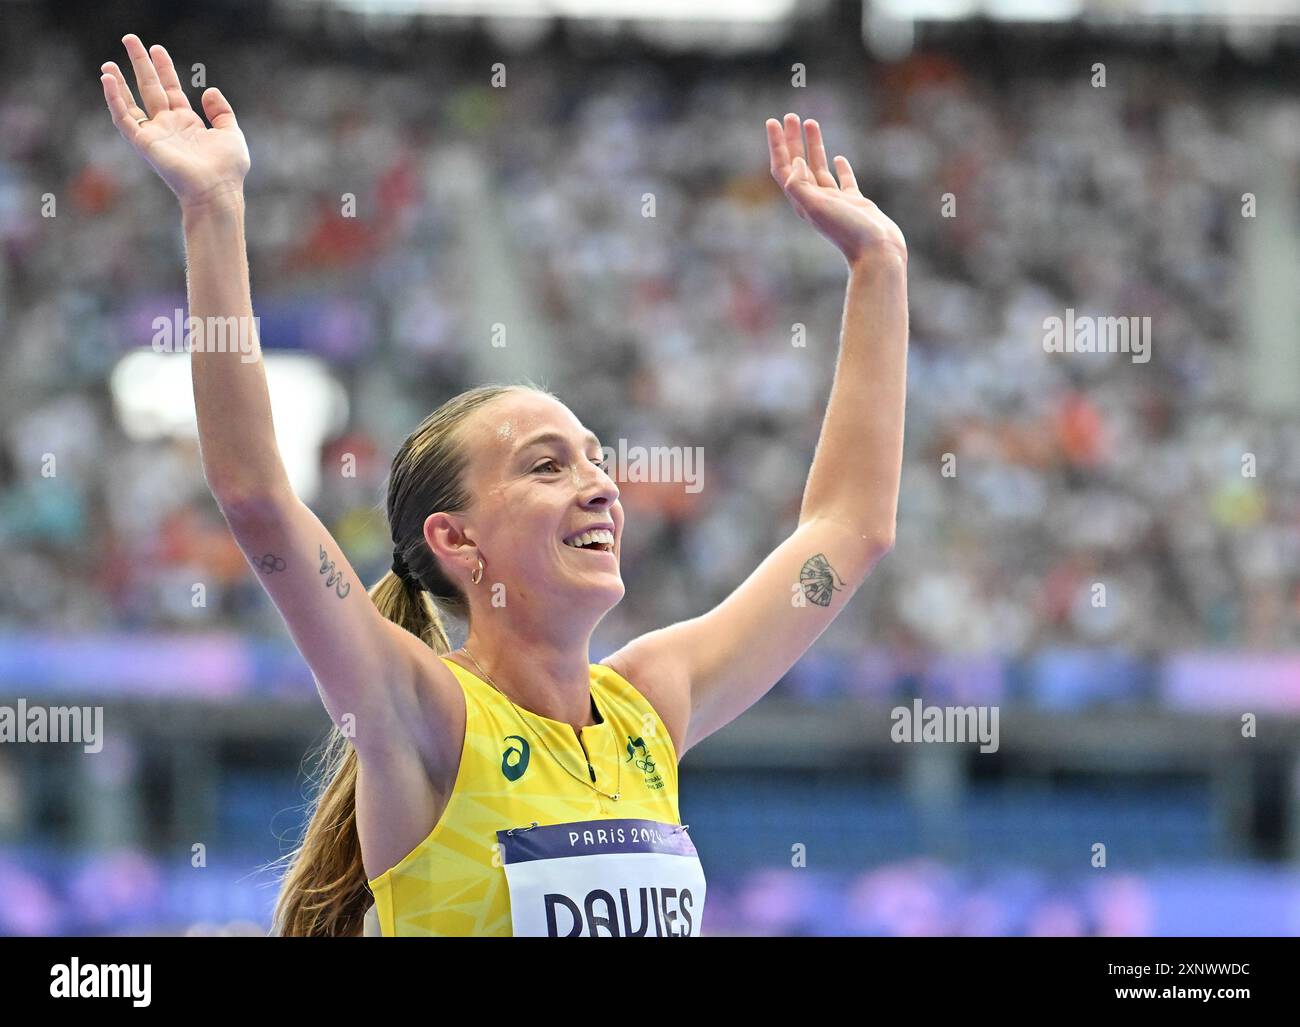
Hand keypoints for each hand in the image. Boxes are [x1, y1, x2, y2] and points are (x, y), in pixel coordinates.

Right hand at [100, 34, 249, 209]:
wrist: (217, 190)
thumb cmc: (227, 169)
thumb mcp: (230, 133)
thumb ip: (221, 112)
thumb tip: (209, 90)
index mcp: (187, 123)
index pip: (171, 89)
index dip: (164, 69)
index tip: (157, 49)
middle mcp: (168, 127)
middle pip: (150, 89)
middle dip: (140, 64)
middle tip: (130, 39)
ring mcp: (155, 135)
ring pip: (131, 103)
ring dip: (118, 83)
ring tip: (108, 63)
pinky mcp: (145, 144)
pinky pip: (124, 119)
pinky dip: (114, 100)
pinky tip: (108, 80)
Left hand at [766, 114, 905, 266]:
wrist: (877, 250)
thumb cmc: (847, 230)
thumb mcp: (817, 206)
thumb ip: (800, 185)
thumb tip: (796, 162)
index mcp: (802, 201)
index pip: (783, 168)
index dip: (776, 145)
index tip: (773, 121)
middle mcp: (815, 200)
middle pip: (798, 164)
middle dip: (792, 140)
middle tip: (791, 116)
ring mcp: (835, 201)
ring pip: (819, 168)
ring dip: (814, 145)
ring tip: (811, 123)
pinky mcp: (855, 203)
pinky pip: (843, 181)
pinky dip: (840, 167)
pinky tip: (839, 157)